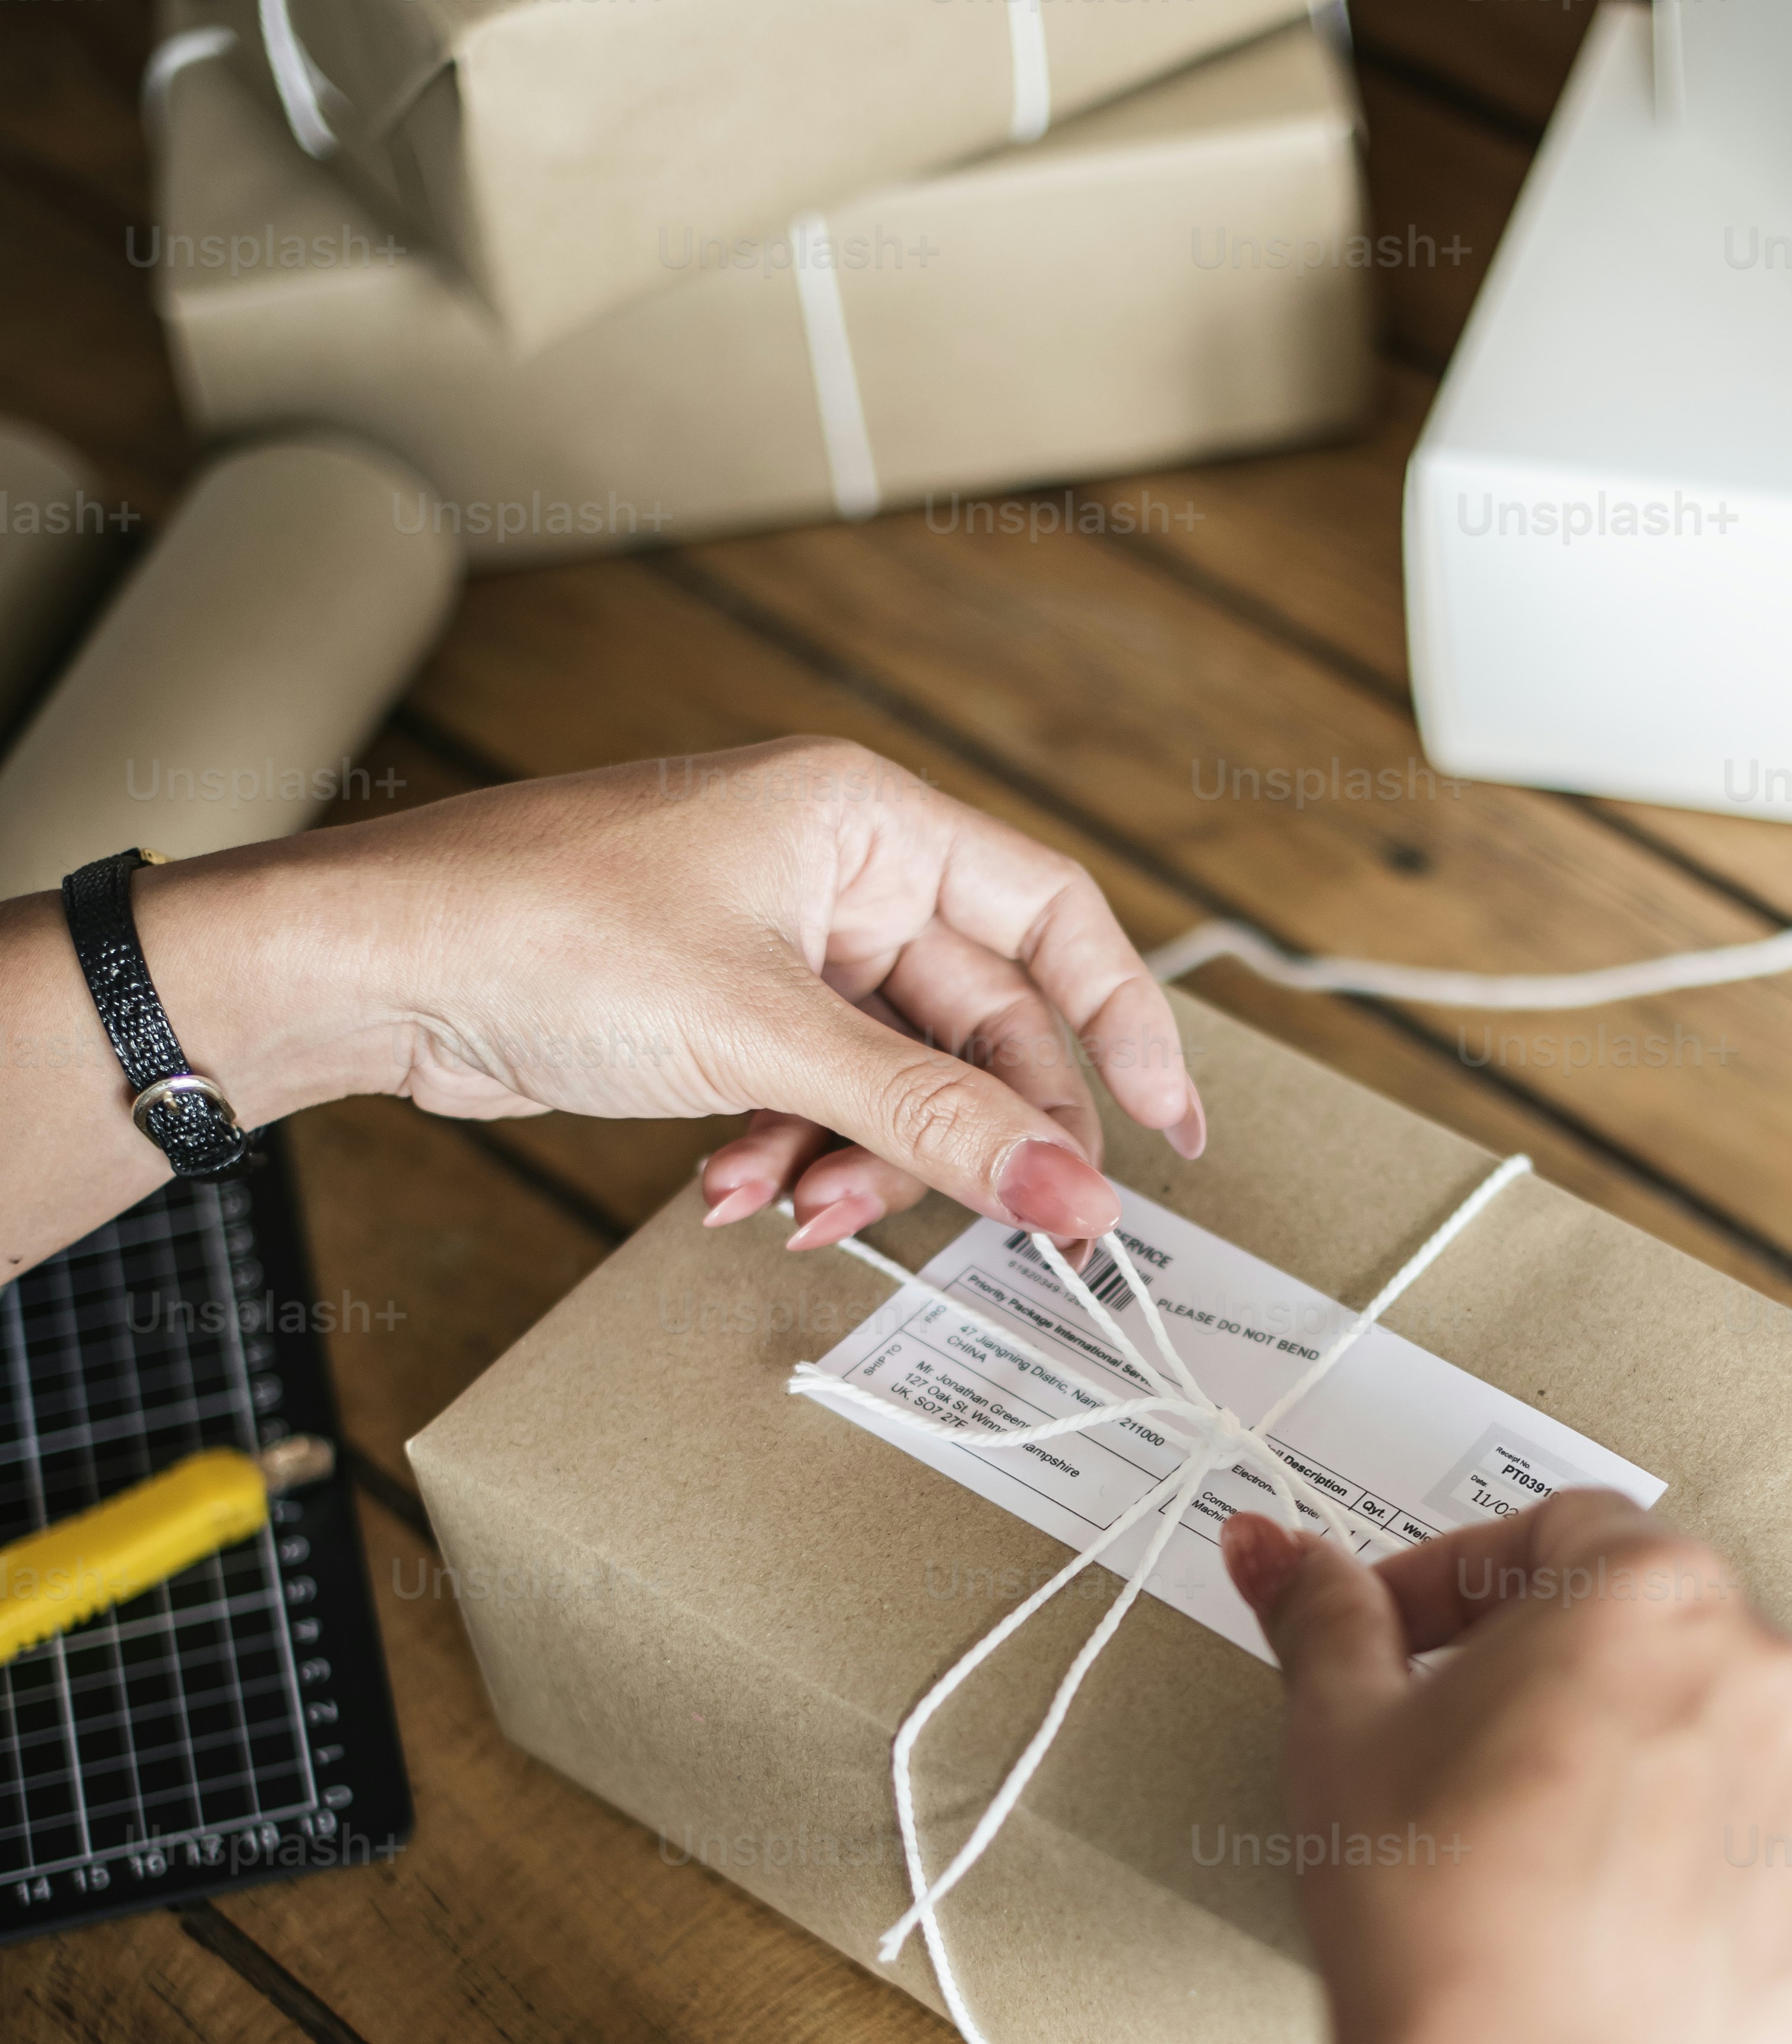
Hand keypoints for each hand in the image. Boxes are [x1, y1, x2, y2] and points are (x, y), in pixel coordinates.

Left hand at [374, 737, 1200, 1242]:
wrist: (370, 967)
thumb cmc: (538, 930)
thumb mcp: (760, 1034)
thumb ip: (927, 1121)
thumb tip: (1070, 1193)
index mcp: (867, 819)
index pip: (1054, 918)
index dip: (1125, 1025)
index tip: (1169, 1133)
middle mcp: (837, 869)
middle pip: (979, 1024)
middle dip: (967, 1135)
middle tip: (994, 1224)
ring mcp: (780, 943)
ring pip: (896, 1080)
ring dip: (860, 1161)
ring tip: (790, 1205)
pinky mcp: (726, 1010)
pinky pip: (816, 1098)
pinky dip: (789, 1153)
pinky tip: (729, 1186)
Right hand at [1220, 1489, 1791, 2043]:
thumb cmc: (1431, 1916)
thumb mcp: (1341, 1733)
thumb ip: (1325, 1616)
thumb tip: (1283, 1554)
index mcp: (1652, 1591)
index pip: (1556, 1532)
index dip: (1462, 1582)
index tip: (1407, 1638)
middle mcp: (1773, 1670)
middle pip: (1657, 1634)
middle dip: (1560, 1674)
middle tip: (1468, 1752)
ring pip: (1732, 1745)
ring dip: (1651, 1771)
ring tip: (1549, 1854)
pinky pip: (1782, 1865)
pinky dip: (1715, 1882)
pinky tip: (1623, 1930)